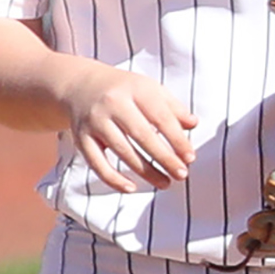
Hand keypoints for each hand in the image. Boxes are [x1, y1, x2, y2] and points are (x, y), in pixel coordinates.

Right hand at [53, 63, 198, 192]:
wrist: (81, 85)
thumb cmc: (125, 91)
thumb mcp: (151, 90)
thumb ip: (173, 108)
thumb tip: (193, 124)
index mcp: (136, 90)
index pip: (161, 117)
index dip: (177, 139)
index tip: (190, 158)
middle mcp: (113, 104)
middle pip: (142, 135)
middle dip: (164, 158)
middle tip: (182, 174)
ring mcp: (95, 122)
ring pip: (122, 151)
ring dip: (145, 171)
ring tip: (165, 183)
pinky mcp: (81, 138)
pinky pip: (97, 163)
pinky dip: (113, 179)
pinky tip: (131, 188)